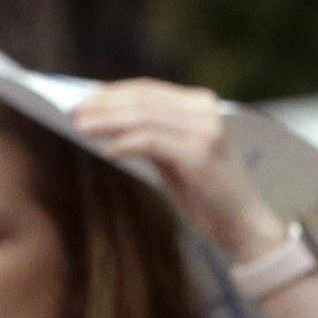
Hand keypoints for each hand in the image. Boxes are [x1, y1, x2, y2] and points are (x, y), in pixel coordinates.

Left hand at [63, 80, 283, 266]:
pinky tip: (109, 152)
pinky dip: (127, 144)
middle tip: (73, 112)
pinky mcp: (200, 155)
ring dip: (108, 122)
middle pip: (143, 98)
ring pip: (145, 116)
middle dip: (104, 105)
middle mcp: (206, 112)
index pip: (148, 90)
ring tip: (81, 129)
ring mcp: (205, 131)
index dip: (111, 93)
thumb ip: (151, 137)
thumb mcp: (176, 159)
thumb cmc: (207, 196)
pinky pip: (152, 142)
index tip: (82, 101)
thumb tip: (107, 123)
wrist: (244, 227)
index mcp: (201, 106)